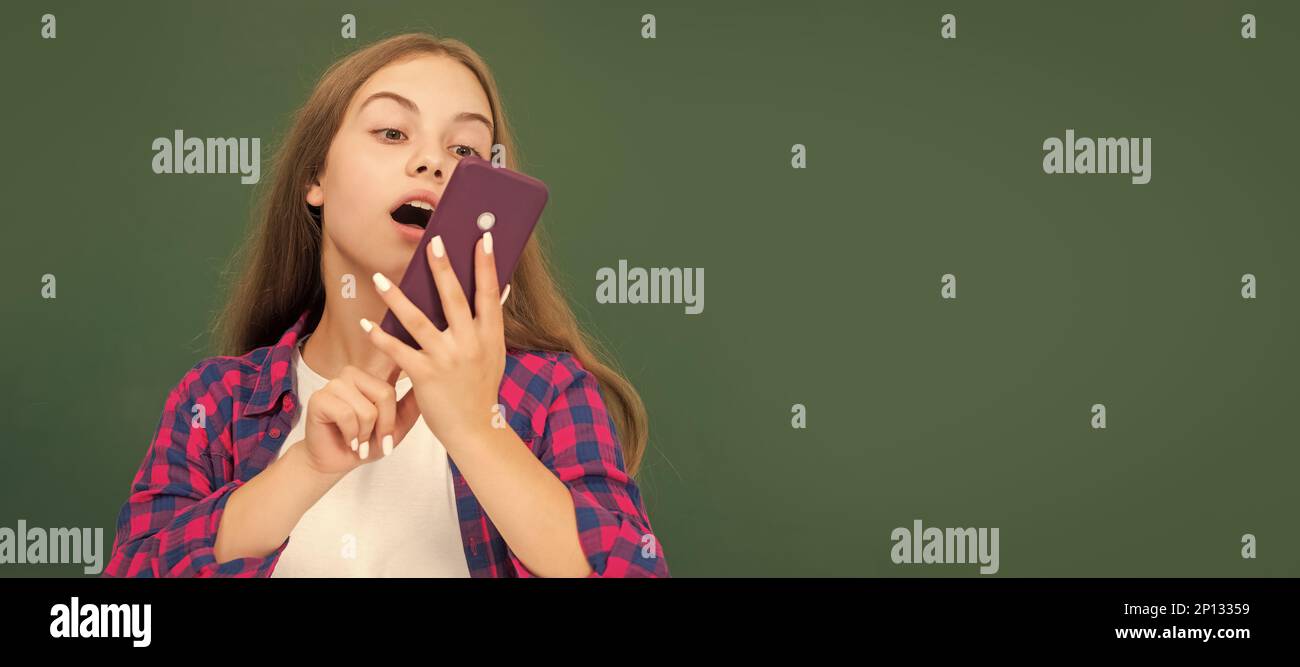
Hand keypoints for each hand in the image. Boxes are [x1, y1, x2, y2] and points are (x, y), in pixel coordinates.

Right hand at [301, 364, 421, 474]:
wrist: (338, 463)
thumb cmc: (368, 443)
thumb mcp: (398, 425)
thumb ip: (412, 404)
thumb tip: (431, 381)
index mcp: (372, 377)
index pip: (393, 367)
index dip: (401, 368)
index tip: (412, 365)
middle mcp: (353, 375)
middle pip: (385, 393)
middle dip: (385, 425)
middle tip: (376, 440)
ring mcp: (334, 384)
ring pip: (366, 408)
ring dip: (365, 433)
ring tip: (359, 440)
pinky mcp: (319, 398)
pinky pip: (346, 415)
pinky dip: (351, 435)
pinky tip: (347, 440)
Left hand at [361, 232, 511, 448]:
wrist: (474, 429)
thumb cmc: (481, 388)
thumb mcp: (494, 354)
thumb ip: (490, 323)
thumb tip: (499, 289)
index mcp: (490, 335)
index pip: (490, 293)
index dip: (487, 265)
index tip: (483, 239)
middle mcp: (470, 343)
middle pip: (454, 299)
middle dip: (443, 269)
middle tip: (433, 242)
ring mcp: (447, 359)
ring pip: (418, 321)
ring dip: (397, 298)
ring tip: (380, 279)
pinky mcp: (426, 375)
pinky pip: (398, 351)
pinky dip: (381, 337)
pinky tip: (367, 323)